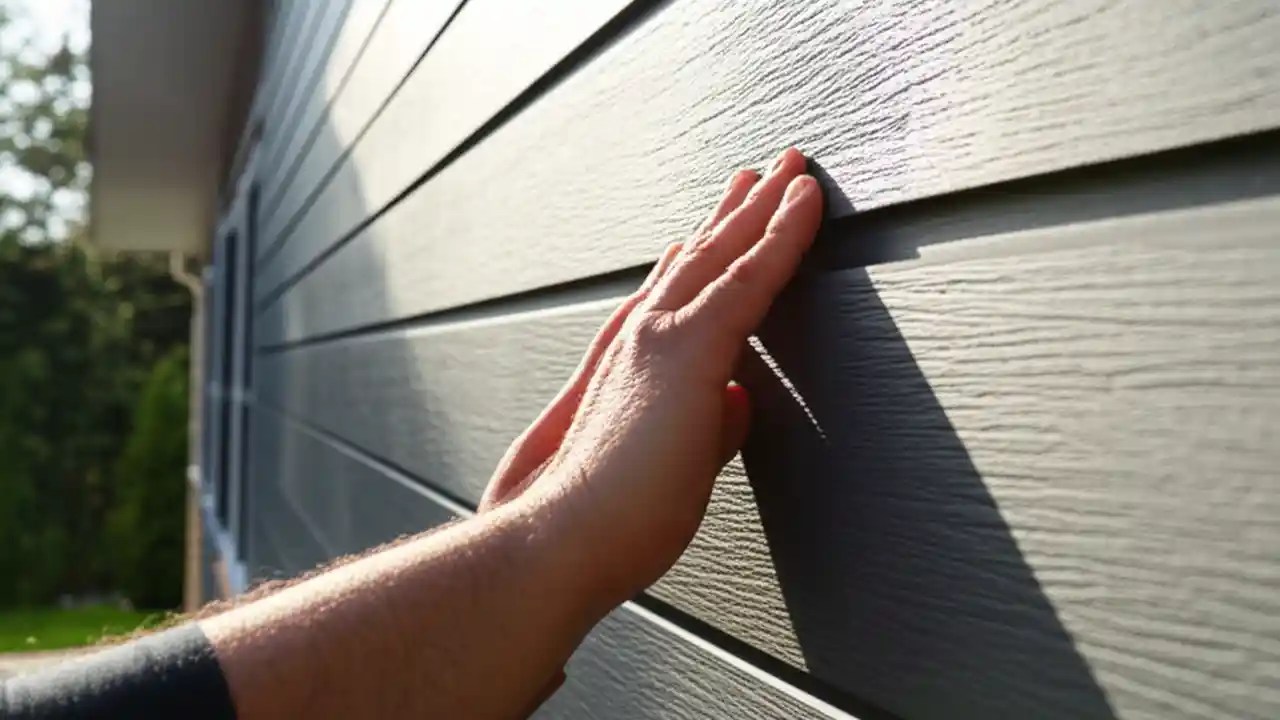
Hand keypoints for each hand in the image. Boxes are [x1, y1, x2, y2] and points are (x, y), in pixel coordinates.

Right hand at [481, 148, 822, 608]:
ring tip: (784, 172)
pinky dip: (781, 234)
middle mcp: (637, 345)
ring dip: (754, 211)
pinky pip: (750, 275)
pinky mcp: (690, 348)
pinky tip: (804, 201)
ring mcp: (659, 340)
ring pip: (720, 256)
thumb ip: (703, 428)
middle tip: (758, 178)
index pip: (670, 305)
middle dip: (729, 219)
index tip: (714, 232)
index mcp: (626, 374)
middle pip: (693, 266)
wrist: (554, 543)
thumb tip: (739, 397)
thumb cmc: (595, 526)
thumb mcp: (660, 472)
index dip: (698, 263)